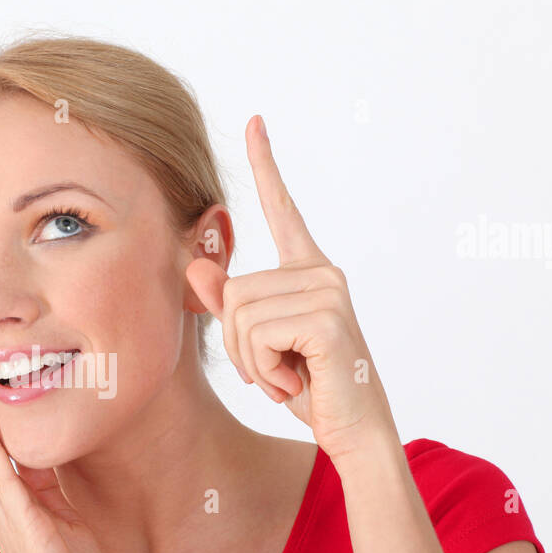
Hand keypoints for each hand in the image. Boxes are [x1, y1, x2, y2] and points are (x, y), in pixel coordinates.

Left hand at [186, 114, 398, 465]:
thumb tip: (197, 264)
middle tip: (275, 369)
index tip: (255, 122)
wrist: (354, 431)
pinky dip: (266, 370)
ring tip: (289, 376)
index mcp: (308, 271)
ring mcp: (328, 291)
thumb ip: (228, 306)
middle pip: (232, 291)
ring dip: (252, 362)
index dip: (267, 165)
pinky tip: (297, 382)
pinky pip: (258, 337)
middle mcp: (321, 272)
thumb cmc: (308, 387)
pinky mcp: (327, 317)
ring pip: (239, 315)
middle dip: (238, 345)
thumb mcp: (259, 346)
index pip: (282, 210)